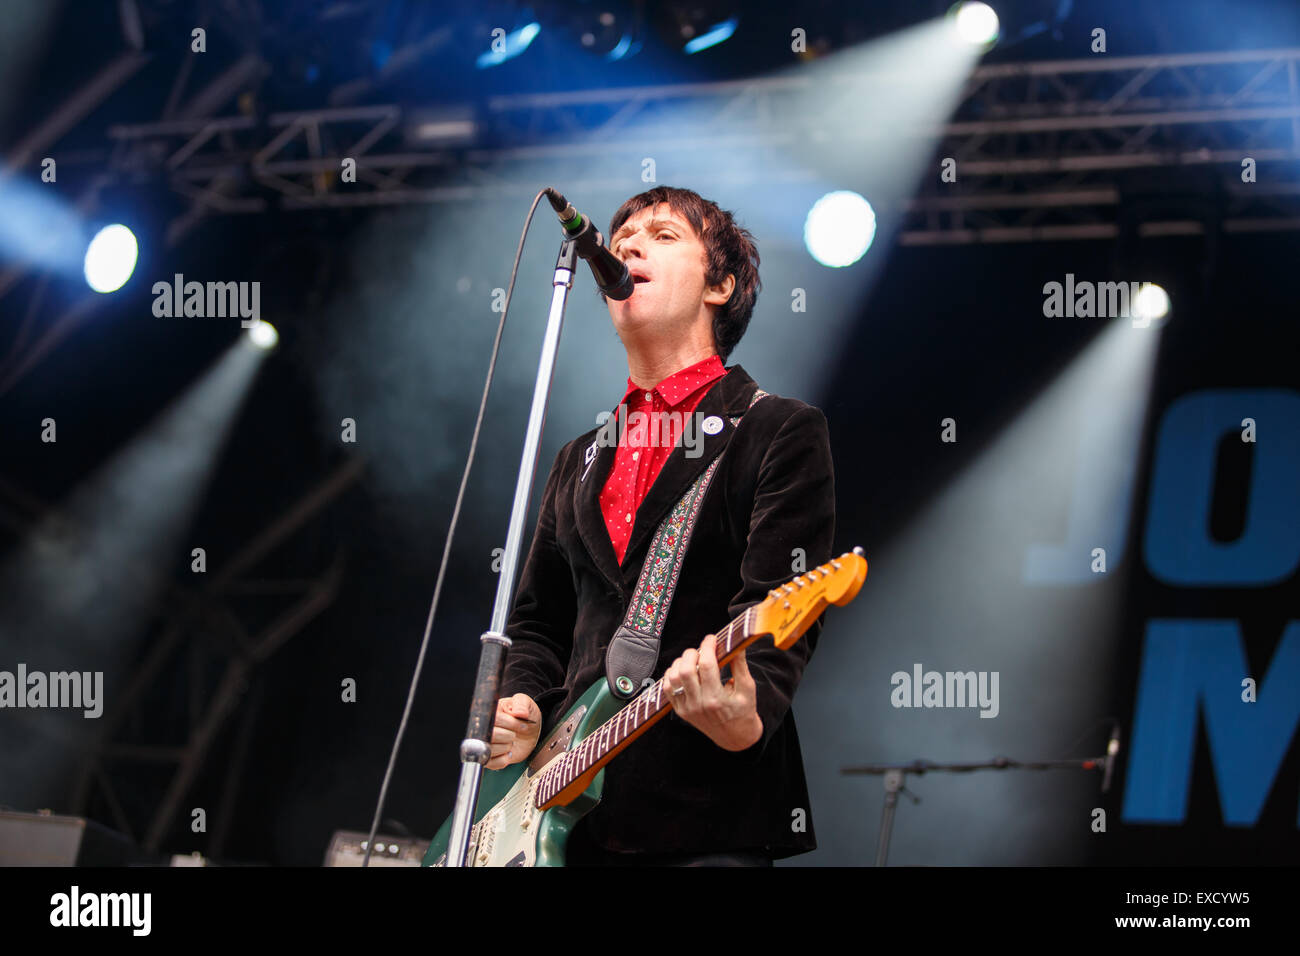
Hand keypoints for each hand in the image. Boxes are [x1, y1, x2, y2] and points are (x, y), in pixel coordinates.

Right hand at [485, 693, 541, 769]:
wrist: (529, 731)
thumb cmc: (524, 715)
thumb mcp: (525, 703)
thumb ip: (522, 703)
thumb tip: (519, 712)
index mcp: (490, 713)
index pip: (495, 719)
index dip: (510, 723)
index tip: (523, 725)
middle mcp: (483, 728)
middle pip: (491, 735)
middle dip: (509, 736)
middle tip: (515, 734)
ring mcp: (484, 744)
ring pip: (490, 750)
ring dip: (506, 747)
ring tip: (511, 742)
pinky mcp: (487, 758)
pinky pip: (492, 763)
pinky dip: (503, 759)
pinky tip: (509, 752)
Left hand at [662, 634, 762, 751]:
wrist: (735, 738)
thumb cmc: (743, 712)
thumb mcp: (747, 689)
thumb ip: (740, 665)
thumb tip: (736, 644)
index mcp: (717, 699)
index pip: (707, 665)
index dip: (708, 646)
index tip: (712, 639)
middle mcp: (699, 704)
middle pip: (686, 669)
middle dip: (693, 653)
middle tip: (702, 650)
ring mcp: (687, 708)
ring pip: (673, 678)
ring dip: (680, 663)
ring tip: (692, 660)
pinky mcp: (680, 711)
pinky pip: (667, 688)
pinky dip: (671, 675)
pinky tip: (683, 670)